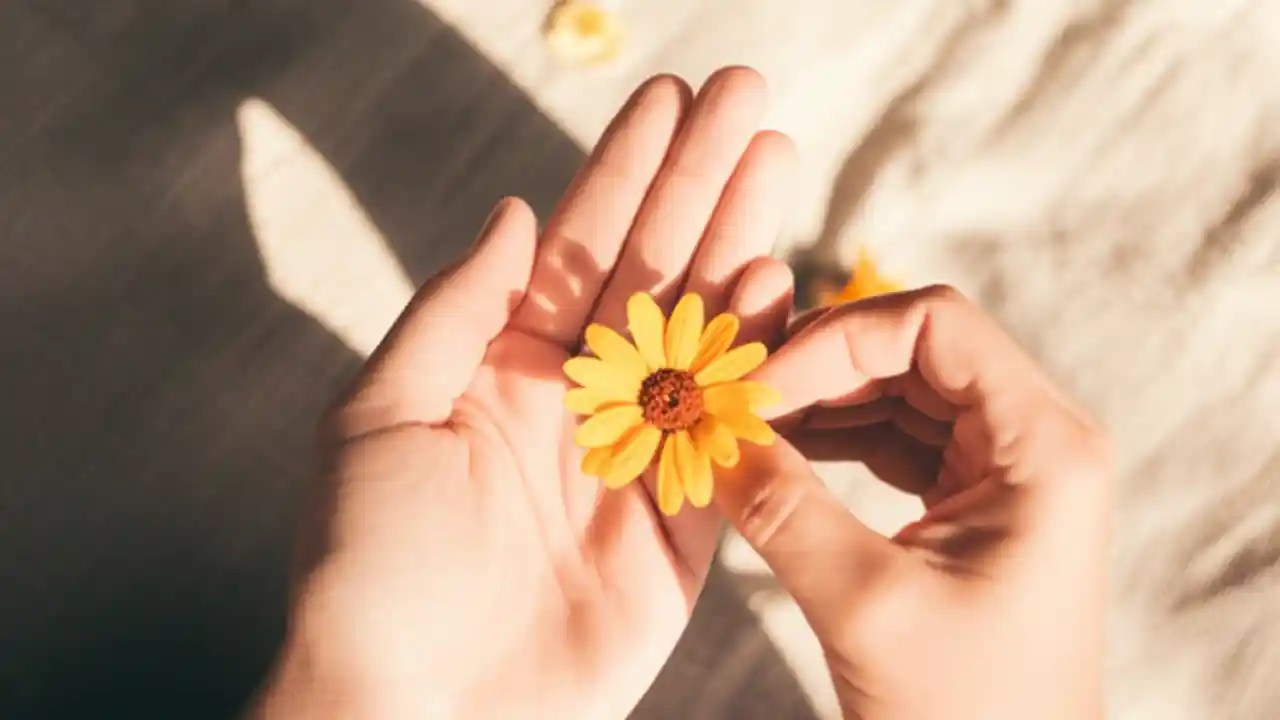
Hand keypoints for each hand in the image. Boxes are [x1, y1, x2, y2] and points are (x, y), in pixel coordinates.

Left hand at [252, 68, 796, 717]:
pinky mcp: (678, 530)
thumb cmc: (370, 567)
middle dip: (698, 182)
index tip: (669, 99)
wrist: (414, 711)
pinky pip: (728, 433)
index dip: (625, 170)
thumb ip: (455, 312)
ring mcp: (631, 460)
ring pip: (700, 334)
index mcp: (501, 369)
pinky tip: (779, 283)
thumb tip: (511, 213)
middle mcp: (574, 403)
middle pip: (653, 271)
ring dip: (740, 243)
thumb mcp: (378, 418)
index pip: (578, 248)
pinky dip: (757, 362)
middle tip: (746, 98)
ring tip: (775, 159)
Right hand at [717, 286, 1111, 719]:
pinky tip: (772, 454)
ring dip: (818, 402)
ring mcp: (1008, 470)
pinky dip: (832, 440)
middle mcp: (1038, 440)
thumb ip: (781, 507)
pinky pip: (896, 440)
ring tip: (742, 427)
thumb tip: (706, 432)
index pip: (935, 322)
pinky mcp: (974, 503)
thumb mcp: (864, 604)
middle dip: (818, 366)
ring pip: (900, 391)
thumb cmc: (966, 711)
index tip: (758, 387)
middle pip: (916, 349)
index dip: (837, 338)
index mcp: (1045, 445)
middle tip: (734, 402)